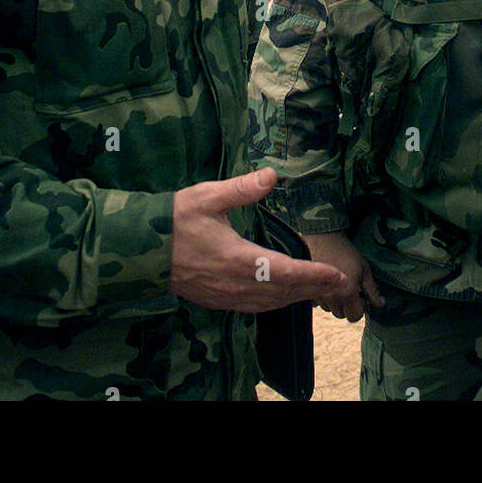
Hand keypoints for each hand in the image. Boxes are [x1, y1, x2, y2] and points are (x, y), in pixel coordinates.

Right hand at [169, 169, 346, 312]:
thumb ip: (241, 188)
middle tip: (342, 285)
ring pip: (270, 303)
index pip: (285, 272)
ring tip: (321, 291)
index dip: (313, 275)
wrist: (139, 249)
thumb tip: (271, 175)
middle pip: (283, 292)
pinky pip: (254, 307)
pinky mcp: (217, 300)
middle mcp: (235, 283)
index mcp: (236, 258)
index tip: (336, 275)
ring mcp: (225, 295)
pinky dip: (276, 303)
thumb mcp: (207, 196)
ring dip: (297, 297)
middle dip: (314, 288)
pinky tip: (285, 296)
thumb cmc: (174, 219)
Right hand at [303, 230, 384, 321]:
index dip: (360, 309)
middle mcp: (332, 298)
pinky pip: (319, 303)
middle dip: (348, 306)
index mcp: (348, 294)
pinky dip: (325, 299)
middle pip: (342, 315)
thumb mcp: (365, 270)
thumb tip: (381, 304)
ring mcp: (319, 295)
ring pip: (330, 310)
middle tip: (351, 290)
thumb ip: (372, 290)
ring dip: (336, 303)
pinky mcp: (311, 290)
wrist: (324, 238)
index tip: (361, 297)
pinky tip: (329, 286)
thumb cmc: (347, 252)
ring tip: (340, 287)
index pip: (355, 317)